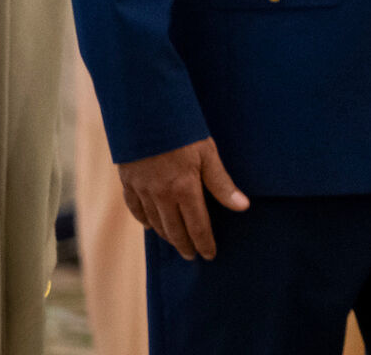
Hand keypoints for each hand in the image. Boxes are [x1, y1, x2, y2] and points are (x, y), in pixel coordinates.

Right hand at [118, 138, 248, 260]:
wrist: (145, 113)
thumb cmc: (183, 131)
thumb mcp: (208, 154)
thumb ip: (222, 184)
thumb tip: (243, 207)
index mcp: (184, 189)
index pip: (197, 226)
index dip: (204, 242)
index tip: (210, 255)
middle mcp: (161, 195)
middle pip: (174, 229)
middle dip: (185, 245)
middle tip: (193, 256)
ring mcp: (142, 190)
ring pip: (154, 222)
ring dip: (166, 235)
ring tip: (176, 243)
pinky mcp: (128, 182)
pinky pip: (135, 209)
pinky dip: (145, 220)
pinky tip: (150, 226)